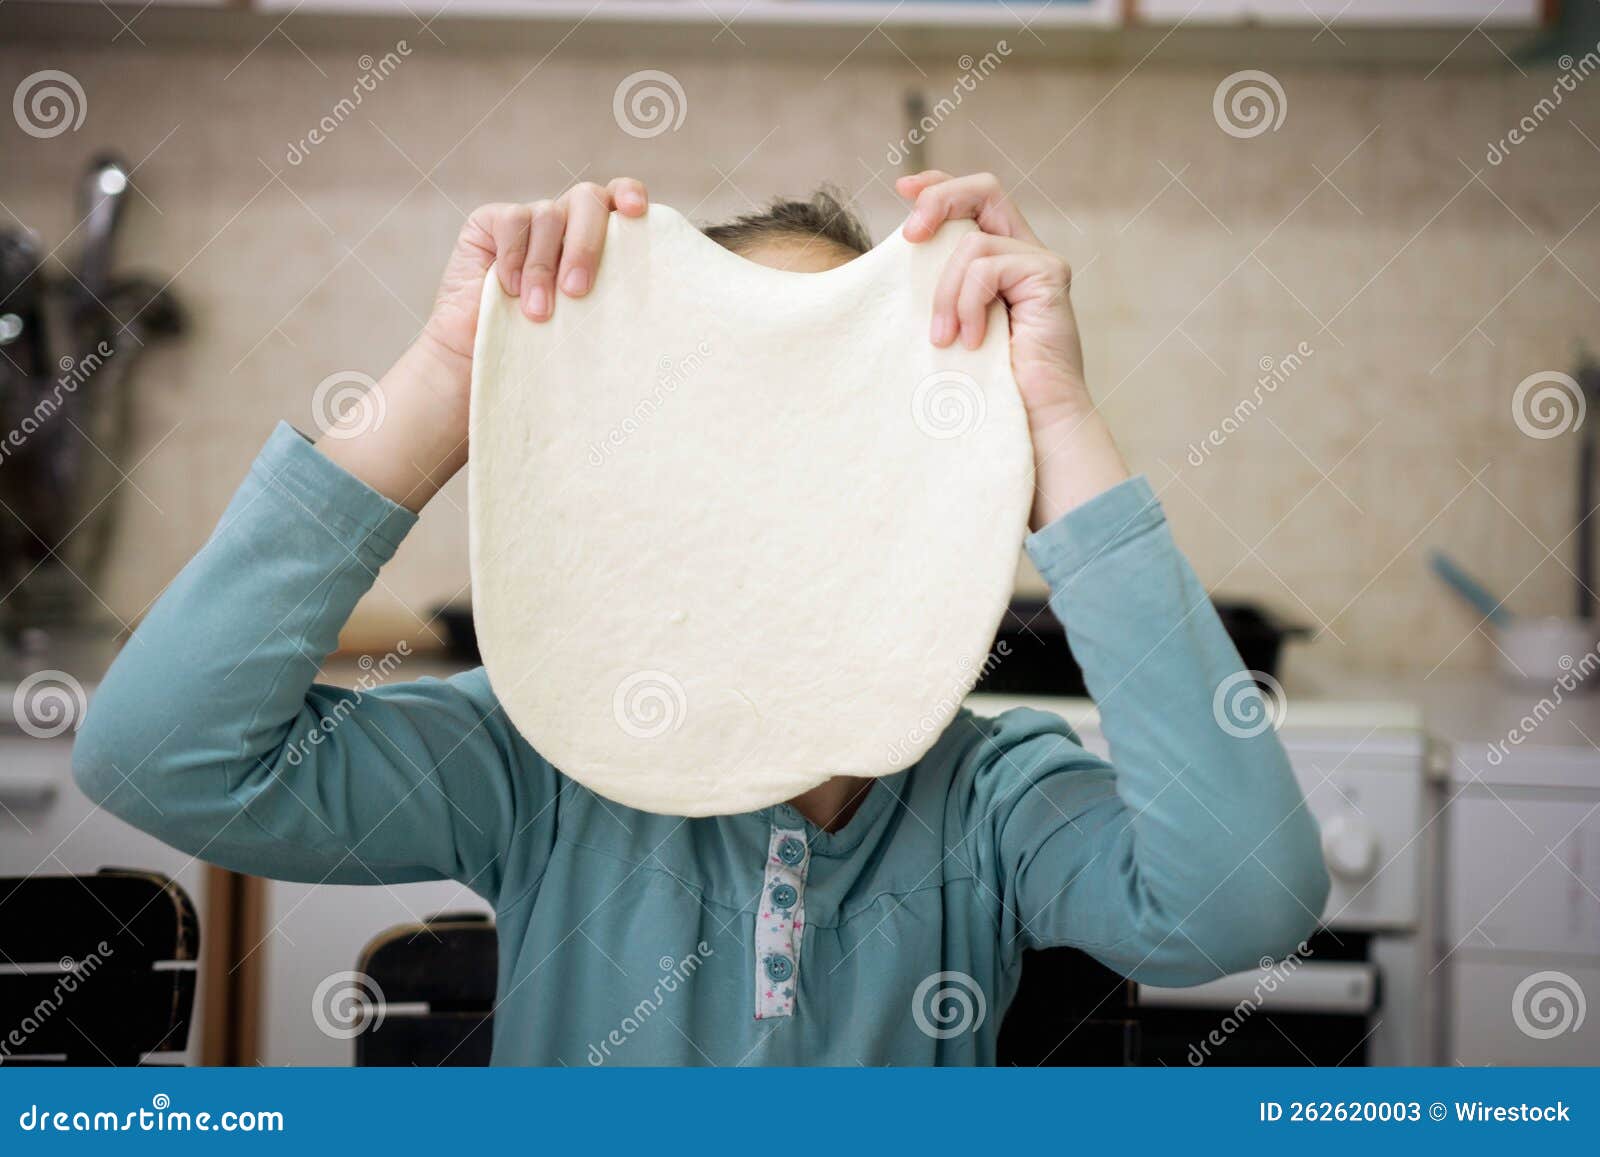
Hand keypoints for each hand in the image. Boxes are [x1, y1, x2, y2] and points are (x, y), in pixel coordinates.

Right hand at [319, 178, 648, 511]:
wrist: (479, 368)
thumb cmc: (544, 354)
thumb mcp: (590, 325)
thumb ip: (616, 296)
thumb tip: (667, 300)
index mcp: (600, 240)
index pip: (619, 198)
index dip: (629, 194)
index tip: (638, 212)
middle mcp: (566, 223)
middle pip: (587, 201)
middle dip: (586, 245)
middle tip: (577, 292)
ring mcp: (529, 220)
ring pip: (548, 215)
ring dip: (544, 267)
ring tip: (539, 314)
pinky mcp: (490, 224)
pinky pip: (511, 222)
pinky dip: (514, 258)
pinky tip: (508, 291)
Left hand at [898, 171, 1129, 526]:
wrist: (1032, 429)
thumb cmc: (985, 392)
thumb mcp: (947, 331)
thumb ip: (936, 293)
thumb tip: (897, 262)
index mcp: (999, 263)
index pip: (972, 200)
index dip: (937, 184)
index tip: (901, 190)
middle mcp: (1023, 255)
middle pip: (983, 189)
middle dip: (939, 201)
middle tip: (909, 238)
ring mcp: (1040, 264)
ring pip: (973, 243)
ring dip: (946, 292)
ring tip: (945, 340)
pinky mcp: (1049, 278)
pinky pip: (989, 265)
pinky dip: (969, 301)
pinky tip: (972, 340)